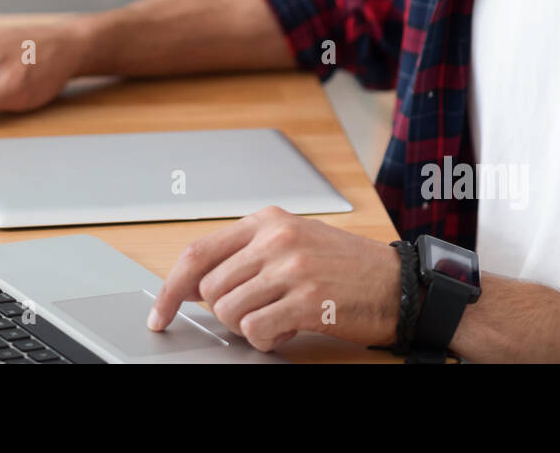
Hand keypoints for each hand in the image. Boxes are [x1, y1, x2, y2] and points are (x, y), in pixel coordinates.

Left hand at [147, 206, 401, 350]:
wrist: (399, 284)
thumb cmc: (347, 266)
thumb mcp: (294, 241)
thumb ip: (248, 255)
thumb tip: (197, 286)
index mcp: (267, 221)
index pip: (198, 253)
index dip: (170, 287)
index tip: (160, 313)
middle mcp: (275, 239)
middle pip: (209, 289)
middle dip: (224, 312)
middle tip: (257, 312)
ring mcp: (290, 268)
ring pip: (227, 312)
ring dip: (248, 326)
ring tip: (279, 317)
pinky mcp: (306, 300)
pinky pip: (255, 331)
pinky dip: (266, 340)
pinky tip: (289, 329)